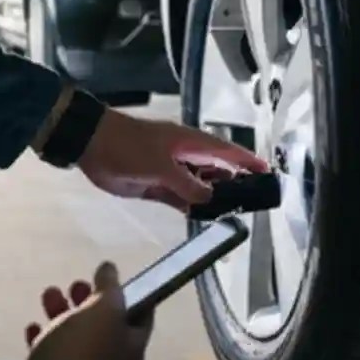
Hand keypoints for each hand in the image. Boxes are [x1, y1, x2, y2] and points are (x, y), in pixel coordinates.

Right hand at [25, 262, 151, 359]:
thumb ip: (109, 287)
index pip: (141, 315)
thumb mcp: (104, 310)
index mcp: (131, 347)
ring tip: (48, 296)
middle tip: (75, 285)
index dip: (131, 293)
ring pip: (74, 336)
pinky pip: (50, 355)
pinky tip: (32, 328)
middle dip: (88, 300)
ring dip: (61, 312)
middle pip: (103, 324)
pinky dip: (42, 338)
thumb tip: (110, 268)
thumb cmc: (84, 349)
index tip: (112, 277)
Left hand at [77, 108, 269, 210]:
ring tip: (232, 213)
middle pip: (216, 171)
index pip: (227, 152)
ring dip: (212, 198)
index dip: (247, 162)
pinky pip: (180, 197)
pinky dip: (191, 206)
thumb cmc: (128, 147)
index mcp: (190, 143)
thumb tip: (210, 200)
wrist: (92, 145)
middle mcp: (185, 156)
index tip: (267, 172)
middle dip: (234, 183)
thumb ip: (187, 185)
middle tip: (253, 201)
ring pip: (199, 186)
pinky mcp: (155, 185)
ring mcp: (170, 171)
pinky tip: (203, 216)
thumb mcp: (161, 167)